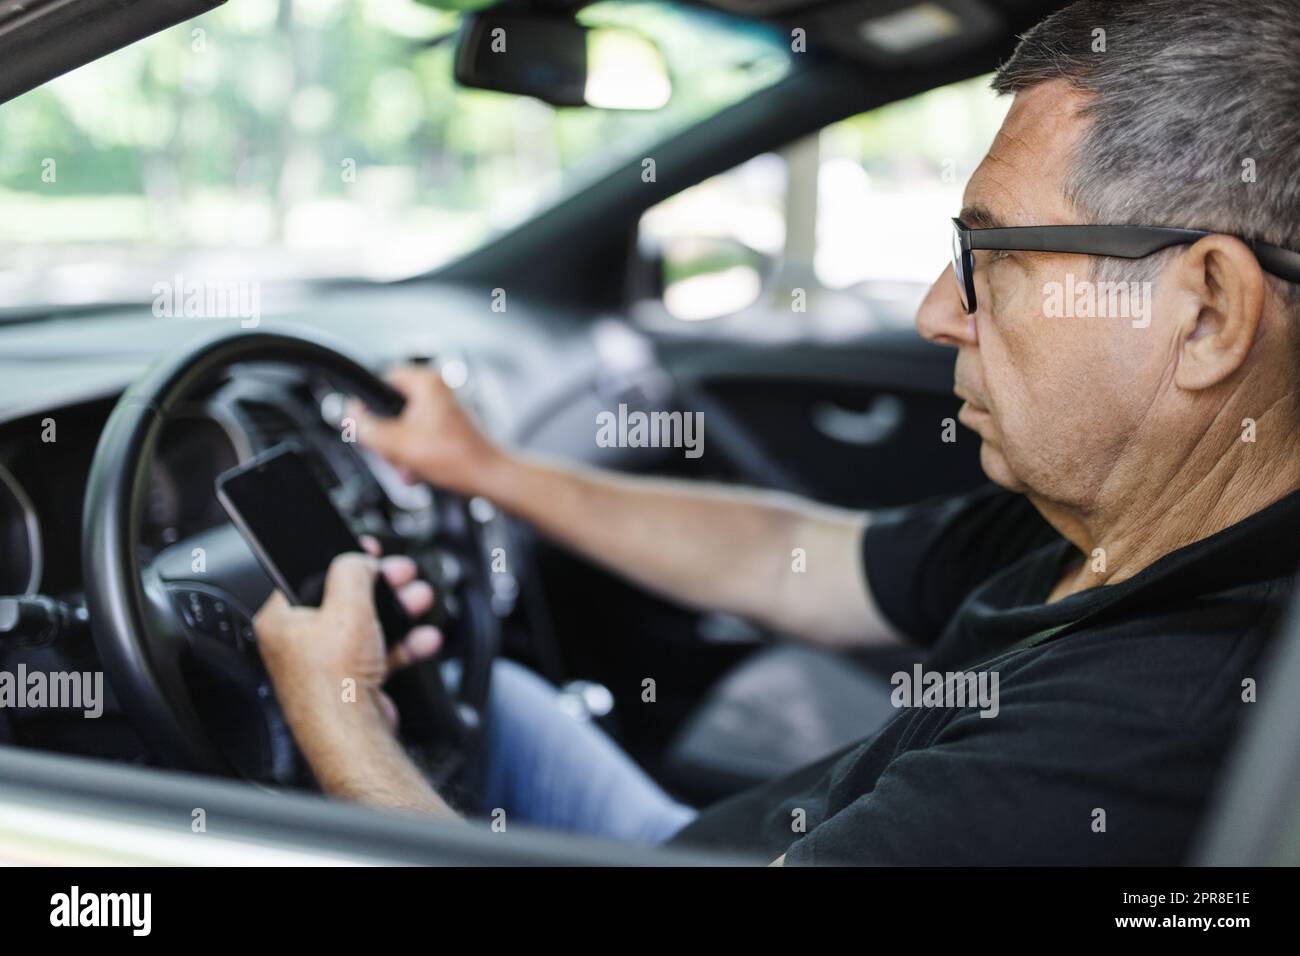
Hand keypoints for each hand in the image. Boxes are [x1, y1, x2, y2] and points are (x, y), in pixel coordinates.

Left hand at [253, 545, 440, 737]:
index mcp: (282, 621)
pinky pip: (379, 653)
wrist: (354, 735)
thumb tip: (359, 560)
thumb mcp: (347, 607)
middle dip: (382, 586)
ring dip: (398, 613)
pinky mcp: (350, 682)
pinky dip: (402, 645)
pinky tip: (421, 639)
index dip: (342, 560)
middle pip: (344, 599)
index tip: (367, 552)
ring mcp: (325, 665)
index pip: (308, 574)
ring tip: (419, 601)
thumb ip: (352, 570)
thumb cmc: (335, 681)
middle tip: (402, 575)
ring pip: (366, 626)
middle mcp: (298, 643)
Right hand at [350, 365, 501, 496]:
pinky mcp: (447, 426)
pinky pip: (419, 436)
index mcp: (426, 382)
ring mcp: (443, 408)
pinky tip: (418, 471)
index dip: (369, 404)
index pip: (381, 380)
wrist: (489, 478)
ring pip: (403, 426)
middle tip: (393, 453)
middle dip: (388, 437)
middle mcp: (436, 389)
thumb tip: (351, 416)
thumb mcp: (398, 445)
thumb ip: (368, 428)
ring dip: (400, 451)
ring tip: (408, 466)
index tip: (367, 424)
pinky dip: (414, 454)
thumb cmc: (458, 459)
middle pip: (391, 408)